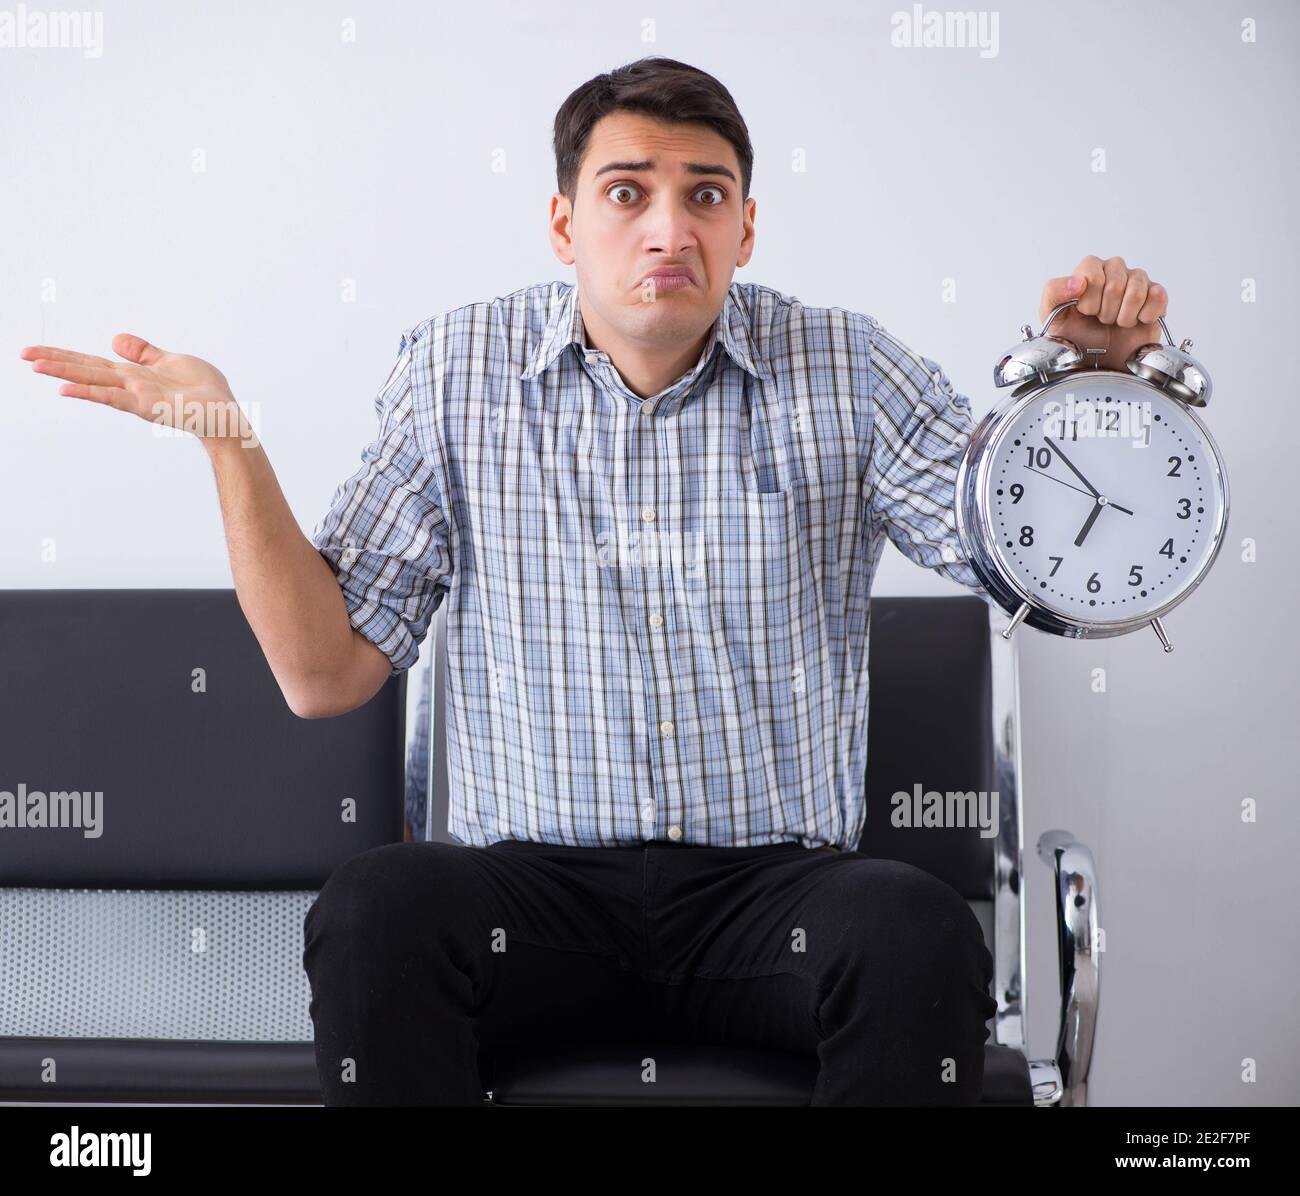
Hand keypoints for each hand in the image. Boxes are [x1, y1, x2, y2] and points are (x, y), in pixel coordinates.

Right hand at [20, 333, 252, 444]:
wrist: (225, 413)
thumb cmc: (204, 390)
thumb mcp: (171, 360)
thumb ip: (143, 351)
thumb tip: (114, 338)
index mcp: (134, 374)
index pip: (92, 361)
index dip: (65, 355)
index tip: (36, 350)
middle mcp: (130, 385)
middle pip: (86, 368)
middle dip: (55, 361)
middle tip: (21, 354)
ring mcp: (137, 396)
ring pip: (94, 380)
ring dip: (65, 373)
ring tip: (35, 366)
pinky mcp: (147, 406)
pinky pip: (113, 398)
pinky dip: (90, 392)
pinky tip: (67, 389)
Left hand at [1038, 255, 1167, 371]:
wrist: (1099, 360)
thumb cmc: (1077, 336)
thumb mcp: (1052, 317)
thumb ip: (1053, 293)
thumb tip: (1077, 282)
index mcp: (1089, 270)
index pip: (1092, 271)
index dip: (1089, 299)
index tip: (1085, 312)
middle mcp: (1114, 270)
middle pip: (1115, 284)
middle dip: (1105, 312)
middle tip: (1101, 320)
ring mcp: (1136, 281)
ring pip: (1137, 291)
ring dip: (1124, 317)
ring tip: (1117, 322)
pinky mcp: (1156, 295)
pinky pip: (1157, 296)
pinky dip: (1145, 316)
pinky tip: (1136, 321)